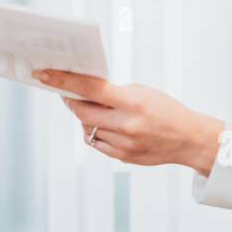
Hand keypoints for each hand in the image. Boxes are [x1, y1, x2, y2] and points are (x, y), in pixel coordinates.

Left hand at [33, 69, 224, 173]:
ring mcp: (123, 144)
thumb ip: (113, 93)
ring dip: (84, 116)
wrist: (189, 139)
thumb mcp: (141, 92)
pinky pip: (96, 142)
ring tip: (93, 107)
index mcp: (132, 102)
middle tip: (64, 91)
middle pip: (81, 111)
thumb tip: (82, 91)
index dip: (63, 81)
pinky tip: (103, 124)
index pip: (89, 88)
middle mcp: (126, 125)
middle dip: (70, 99)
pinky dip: (94, 131)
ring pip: (86, 128)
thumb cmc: (165, 109)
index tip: (42, 74)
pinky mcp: (122, 157)